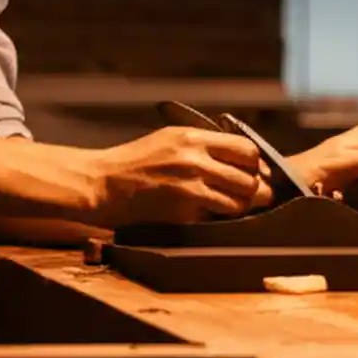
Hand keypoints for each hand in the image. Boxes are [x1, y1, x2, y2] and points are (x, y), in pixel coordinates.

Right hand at [88, 127, 273, 226]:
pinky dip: (216, 219)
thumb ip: (203, 145)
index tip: (252, 172)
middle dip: (252, 190)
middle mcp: (194, 160)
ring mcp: (189, 188)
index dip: (254, 164)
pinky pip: (216, 219)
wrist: (102, 184)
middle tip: (246, 195)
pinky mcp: (182, 212)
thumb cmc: (134, 162)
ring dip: (238, 208)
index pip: (247, 149)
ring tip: (226, 207)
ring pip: (239, 203)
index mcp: (192, 138)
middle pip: (249, 179)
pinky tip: (205, 215)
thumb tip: (240, 158)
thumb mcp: (169, 139)